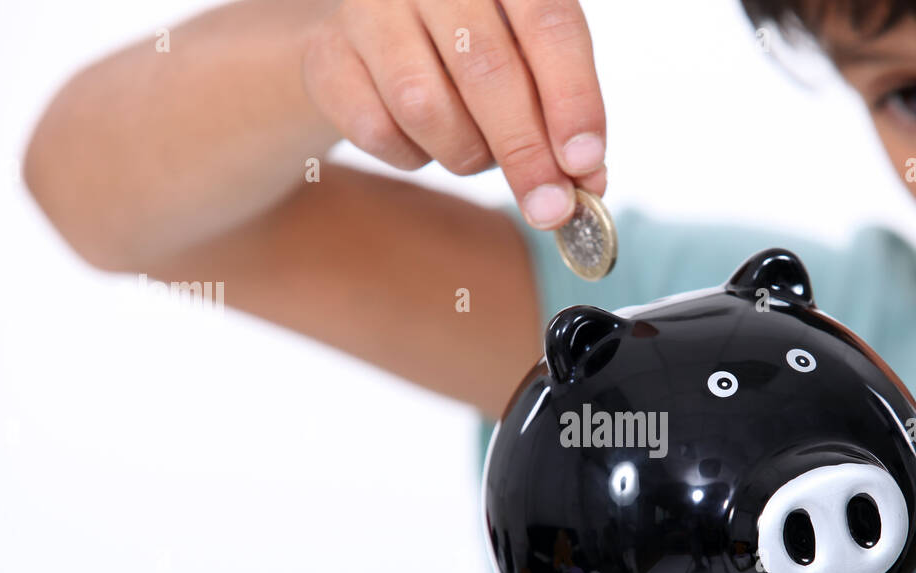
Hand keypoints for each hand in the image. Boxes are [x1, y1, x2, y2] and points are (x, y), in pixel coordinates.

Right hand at [303, 0, 606, 227]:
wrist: (370, 45)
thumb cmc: (470, 57)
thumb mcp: (528, 70)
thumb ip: (560, 118)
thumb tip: (587, 183)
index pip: (550, 24)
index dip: (573, 99)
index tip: (585, 165)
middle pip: (488, 68)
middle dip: (526, 153)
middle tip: (549, 208)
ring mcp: (370, 7)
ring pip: (426, 106)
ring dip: (465, 153)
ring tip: (475, 152)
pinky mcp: (327, 54)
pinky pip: (378, 131)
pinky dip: (413, 157)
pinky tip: (422, 142)